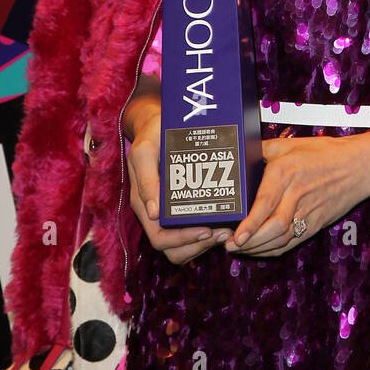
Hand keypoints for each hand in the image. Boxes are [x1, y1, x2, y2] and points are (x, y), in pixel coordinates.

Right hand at [127, 110, 231, 264]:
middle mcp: (154, 212)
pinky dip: (207, 231)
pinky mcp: (180, 205)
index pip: (160, 238)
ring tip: (226, 230)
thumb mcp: (145, 150)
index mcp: (143, 203)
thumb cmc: (151, 133)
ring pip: (183, 245)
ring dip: (205, 243)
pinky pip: (191, 229)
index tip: (207, 230)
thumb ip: (146, 179)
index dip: (183, 240)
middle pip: (173, 248)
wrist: (157, 121)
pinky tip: (224, 220)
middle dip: (199, 245)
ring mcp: (167, 210)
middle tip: (224, 233)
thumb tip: (154, 214)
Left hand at [223, 133, 369, 256]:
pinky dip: (273, 250)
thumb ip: (263, 148)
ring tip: (239, 249)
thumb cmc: (325, 153)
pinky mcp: (315, 224)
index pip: (265, 204)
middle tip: (230, 245)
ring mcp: (308, 213)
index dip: (250, 224)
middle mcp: (296, 195)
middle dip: (249, 242)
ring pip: (281, 240)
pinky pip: (292, 243)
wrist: (359, 167)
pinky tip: (259, 250)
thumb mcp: (291, 143)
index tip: (236, 236)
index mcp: (286, 172)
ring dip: (258, 249)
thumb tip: (240, 151)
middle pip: (272, 228)